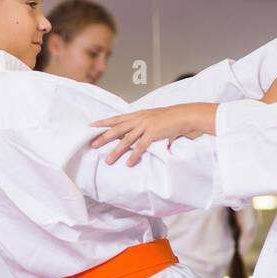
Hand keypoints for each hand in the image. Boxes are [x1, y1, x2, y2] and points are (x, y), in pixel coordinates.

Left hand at [89, 103, 216, 165]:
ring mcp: (146, 125)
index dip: (104, 122)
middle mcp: (139, 119)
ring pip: (127, 139)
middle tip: (92, 144)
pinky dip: (134, 155)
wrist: (185, 115)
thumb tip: (136, 133)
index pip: (117, 118)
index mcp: (138, 115)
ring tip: (108, 160)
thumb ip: (143, 125)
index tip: (91, 126)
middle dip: (104, 137)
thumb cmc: (171, 118)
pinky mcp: (154, 133)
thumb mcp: (153, 119)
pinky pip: (141, 146)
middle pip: (117, 129)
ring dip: (116, 151)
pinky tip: (128, 163)